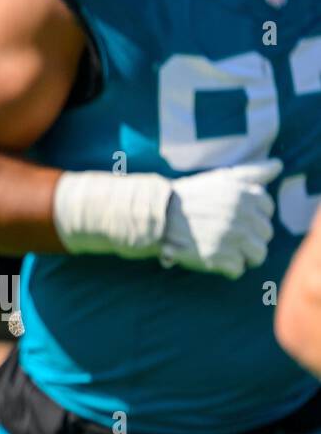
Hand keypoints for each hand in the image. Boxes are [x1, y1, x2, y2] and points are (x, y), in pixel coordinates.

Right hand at [54, 159, 280, 279]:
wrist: (156, 215)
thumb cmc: (190, 195)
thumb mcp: (221, 178)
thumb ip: (252, 172)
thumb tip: (278, 164)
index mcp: (244, 194)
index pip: (267, 208)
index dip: (252, 213)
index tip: (234, 214)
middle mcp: (241, 215)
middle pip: (265, 234)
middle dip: (249, 235)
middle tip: (226, 232)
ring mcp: (231, 238)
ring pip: (257, 254)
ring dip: (242, 253)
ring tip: (224, 248)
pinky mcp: (219, 258)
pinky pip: (238, 269)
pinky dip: (226, 267)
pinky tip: (212, 256)